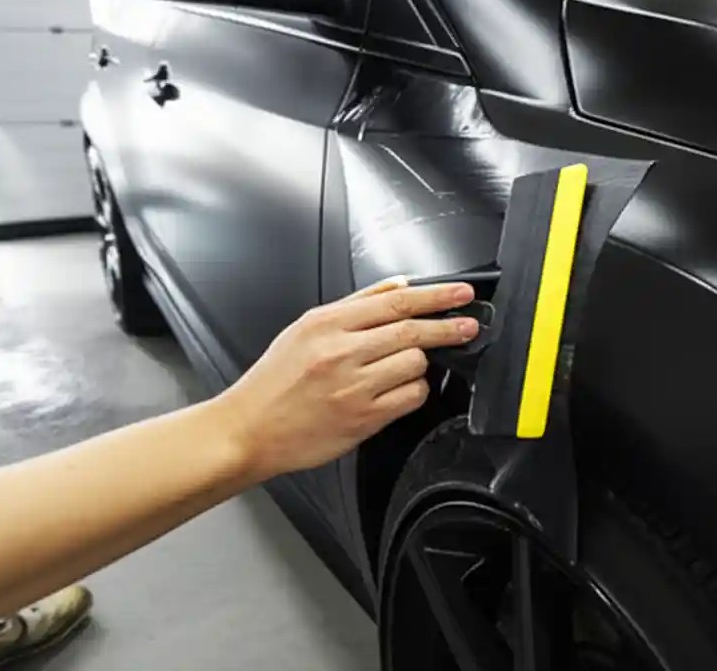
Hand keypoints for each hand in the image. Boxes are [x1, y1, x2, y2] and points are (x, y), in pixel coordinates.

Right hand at [213, 278, 478, 480]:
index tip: (460, 293)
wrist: (247, 430)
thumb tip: (399, 285)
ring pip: (415, 364)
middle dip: (448, 326)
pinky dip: (414, 391)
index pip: (396, 301)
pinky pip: (409, 398)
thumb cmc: (274, 382)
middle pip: (412, 331)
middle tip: (469, 325)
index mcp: (326, 324)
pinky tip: (400, 389)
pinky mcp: (362, 419)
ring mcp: (352, 387)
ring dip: (422, 364)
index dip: (436, 296)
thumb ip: (355, 304)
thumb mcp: (305, 329)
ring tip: (406, 366)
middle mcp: (340, 352)